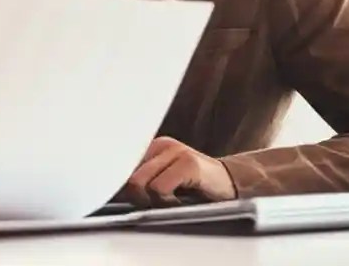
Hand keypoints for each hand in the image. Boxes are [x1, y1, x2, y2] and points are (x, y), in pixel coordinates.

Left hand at [121, 137, 236, 207]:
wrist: (234, 184)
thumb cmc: (196, 188)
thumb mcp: (165, 180)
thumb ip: (143, 180)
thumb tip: (114, 191)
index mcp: (152, 146)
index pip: (121, 164)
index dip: (121, 186)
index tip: (128, 197)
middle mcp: (161, 144)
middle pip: (128, 176)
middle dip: (137, 197)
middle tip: (156, 204)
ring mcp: (176, 151)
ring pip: (141, 182)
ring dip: (152, 201)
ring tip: (170, 201)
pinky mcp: (189, 163)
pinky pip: (160, 189)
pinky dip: (166, 202)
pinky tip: (180, 201)